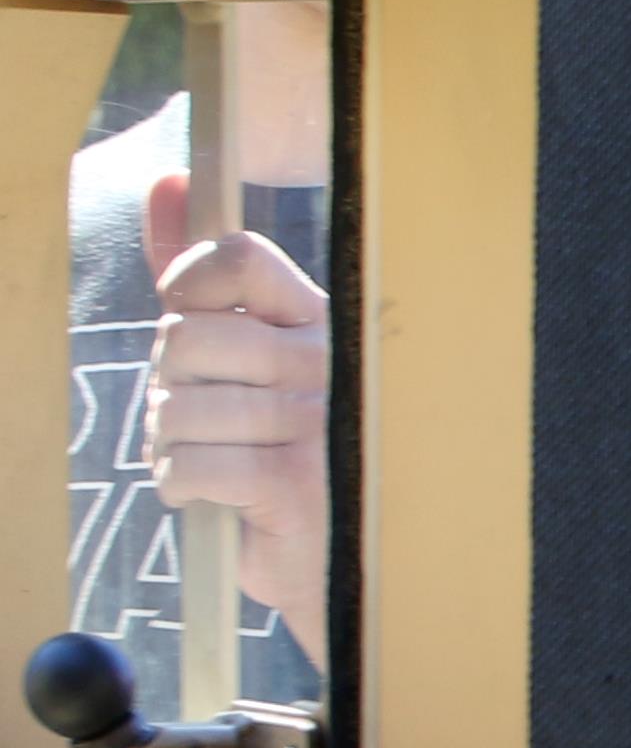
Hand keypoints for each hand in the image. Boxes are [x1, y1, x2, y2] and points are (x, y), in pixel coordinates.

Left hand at [140, 172, 331, 640]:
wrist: (346, 562)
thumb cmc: (290, 455)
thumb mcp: (251, 360)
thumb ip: (206, 277)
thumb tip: (167, 185)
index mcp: (324, 326)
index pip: (240, 260)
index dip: (189, 286)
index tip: (188, 321)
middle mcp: (329, 366)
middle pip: (188, 337)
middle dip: (168, 385)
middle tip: (197, 417)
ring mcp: (316, 424)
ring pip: (178, 407)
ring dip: (169, 446)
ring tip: (206, 462)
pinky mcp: (293, 484)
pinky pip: (191, 465)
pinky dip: (181, 486)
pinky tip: (210, 496)